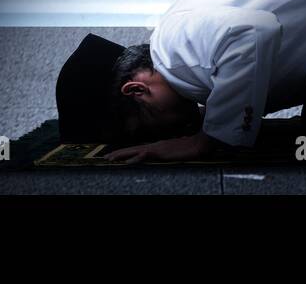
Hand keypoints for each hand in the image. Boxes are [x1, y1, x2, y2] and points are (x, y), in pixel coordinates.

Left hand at [103, 131, 219, 163]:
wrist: (199, 143)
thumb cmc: (191, 146)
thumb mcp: (179, 150)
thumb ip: (174, 151)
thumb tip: (173, 151)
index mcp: (158, 146)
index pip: (140, 149)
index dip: (129, 152)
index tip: (119, 155)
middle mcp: (155, 145)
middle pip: (133, 149)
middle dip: (119, 153)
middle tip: (106, 157)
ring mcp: (156, 148)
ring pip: (134, 151)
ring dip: (122, 155)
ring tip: (110, 159)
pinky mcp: (159, 151)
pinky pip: (144, 155)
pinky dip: (134, 158)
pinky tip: (127, 162)